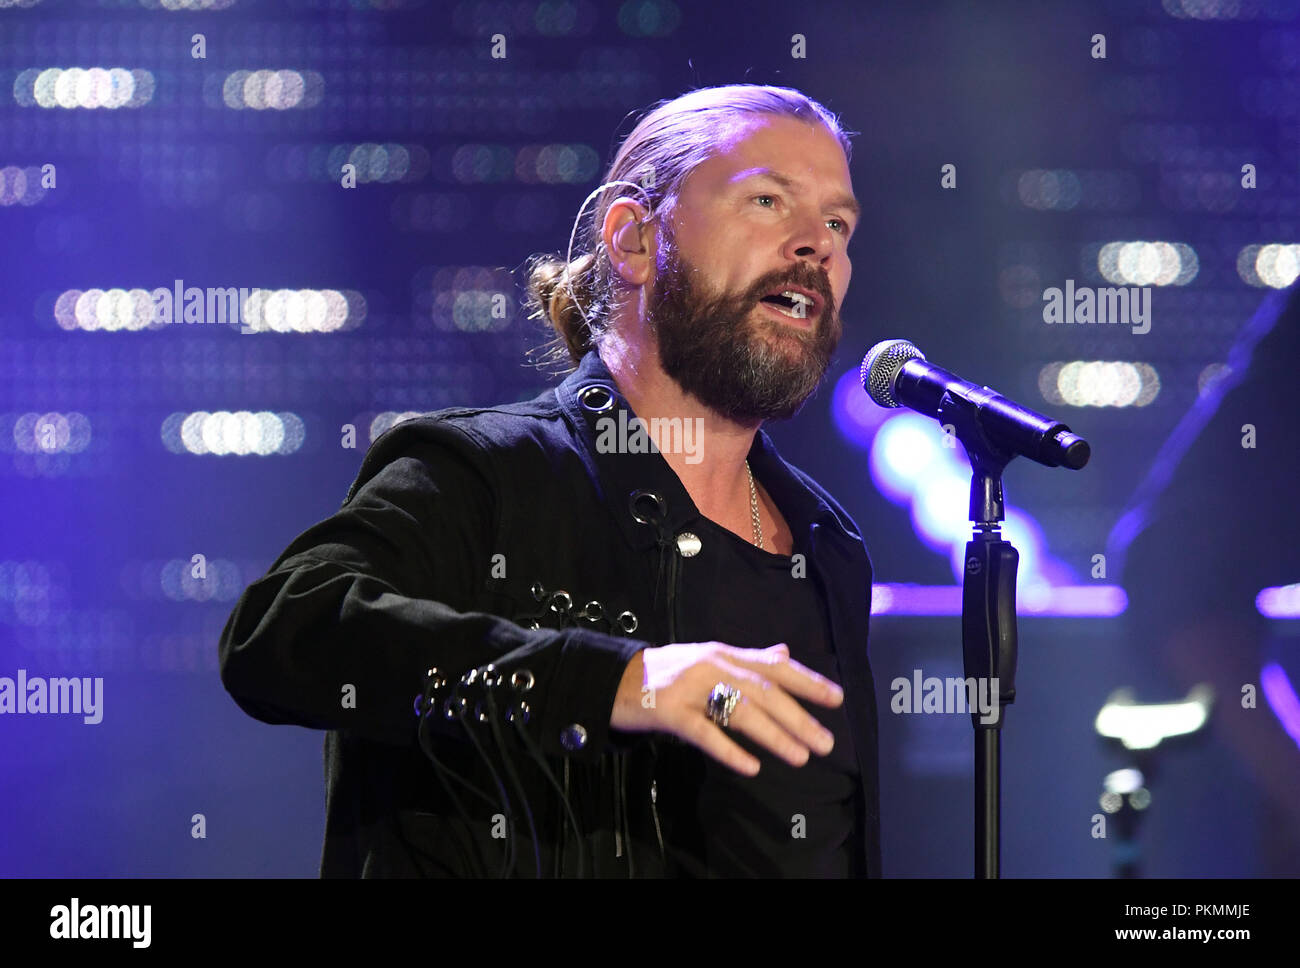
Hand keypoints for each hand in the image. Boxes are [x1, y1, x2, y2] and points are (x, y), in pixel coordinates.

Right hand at [609, 642, 842, 775]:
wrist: (614, 678)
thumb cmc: (668, 672)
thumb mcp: (710, 657)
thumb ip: (749, 658)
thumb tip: (785, 653)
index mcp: (725, 653)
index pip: (774, 666)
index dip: (807, 681)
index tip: (837, 699)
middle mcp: (712, 665)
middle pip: (763, 691)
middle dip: (798, 716)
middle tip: (826, 742)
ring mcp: (690, 687)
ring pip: (739, 710)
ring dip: (773, 735)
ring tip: (800, 757)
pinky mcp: (670, 711)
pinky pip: (704, 732)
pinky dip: (729, 750)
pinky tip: (751, 767)